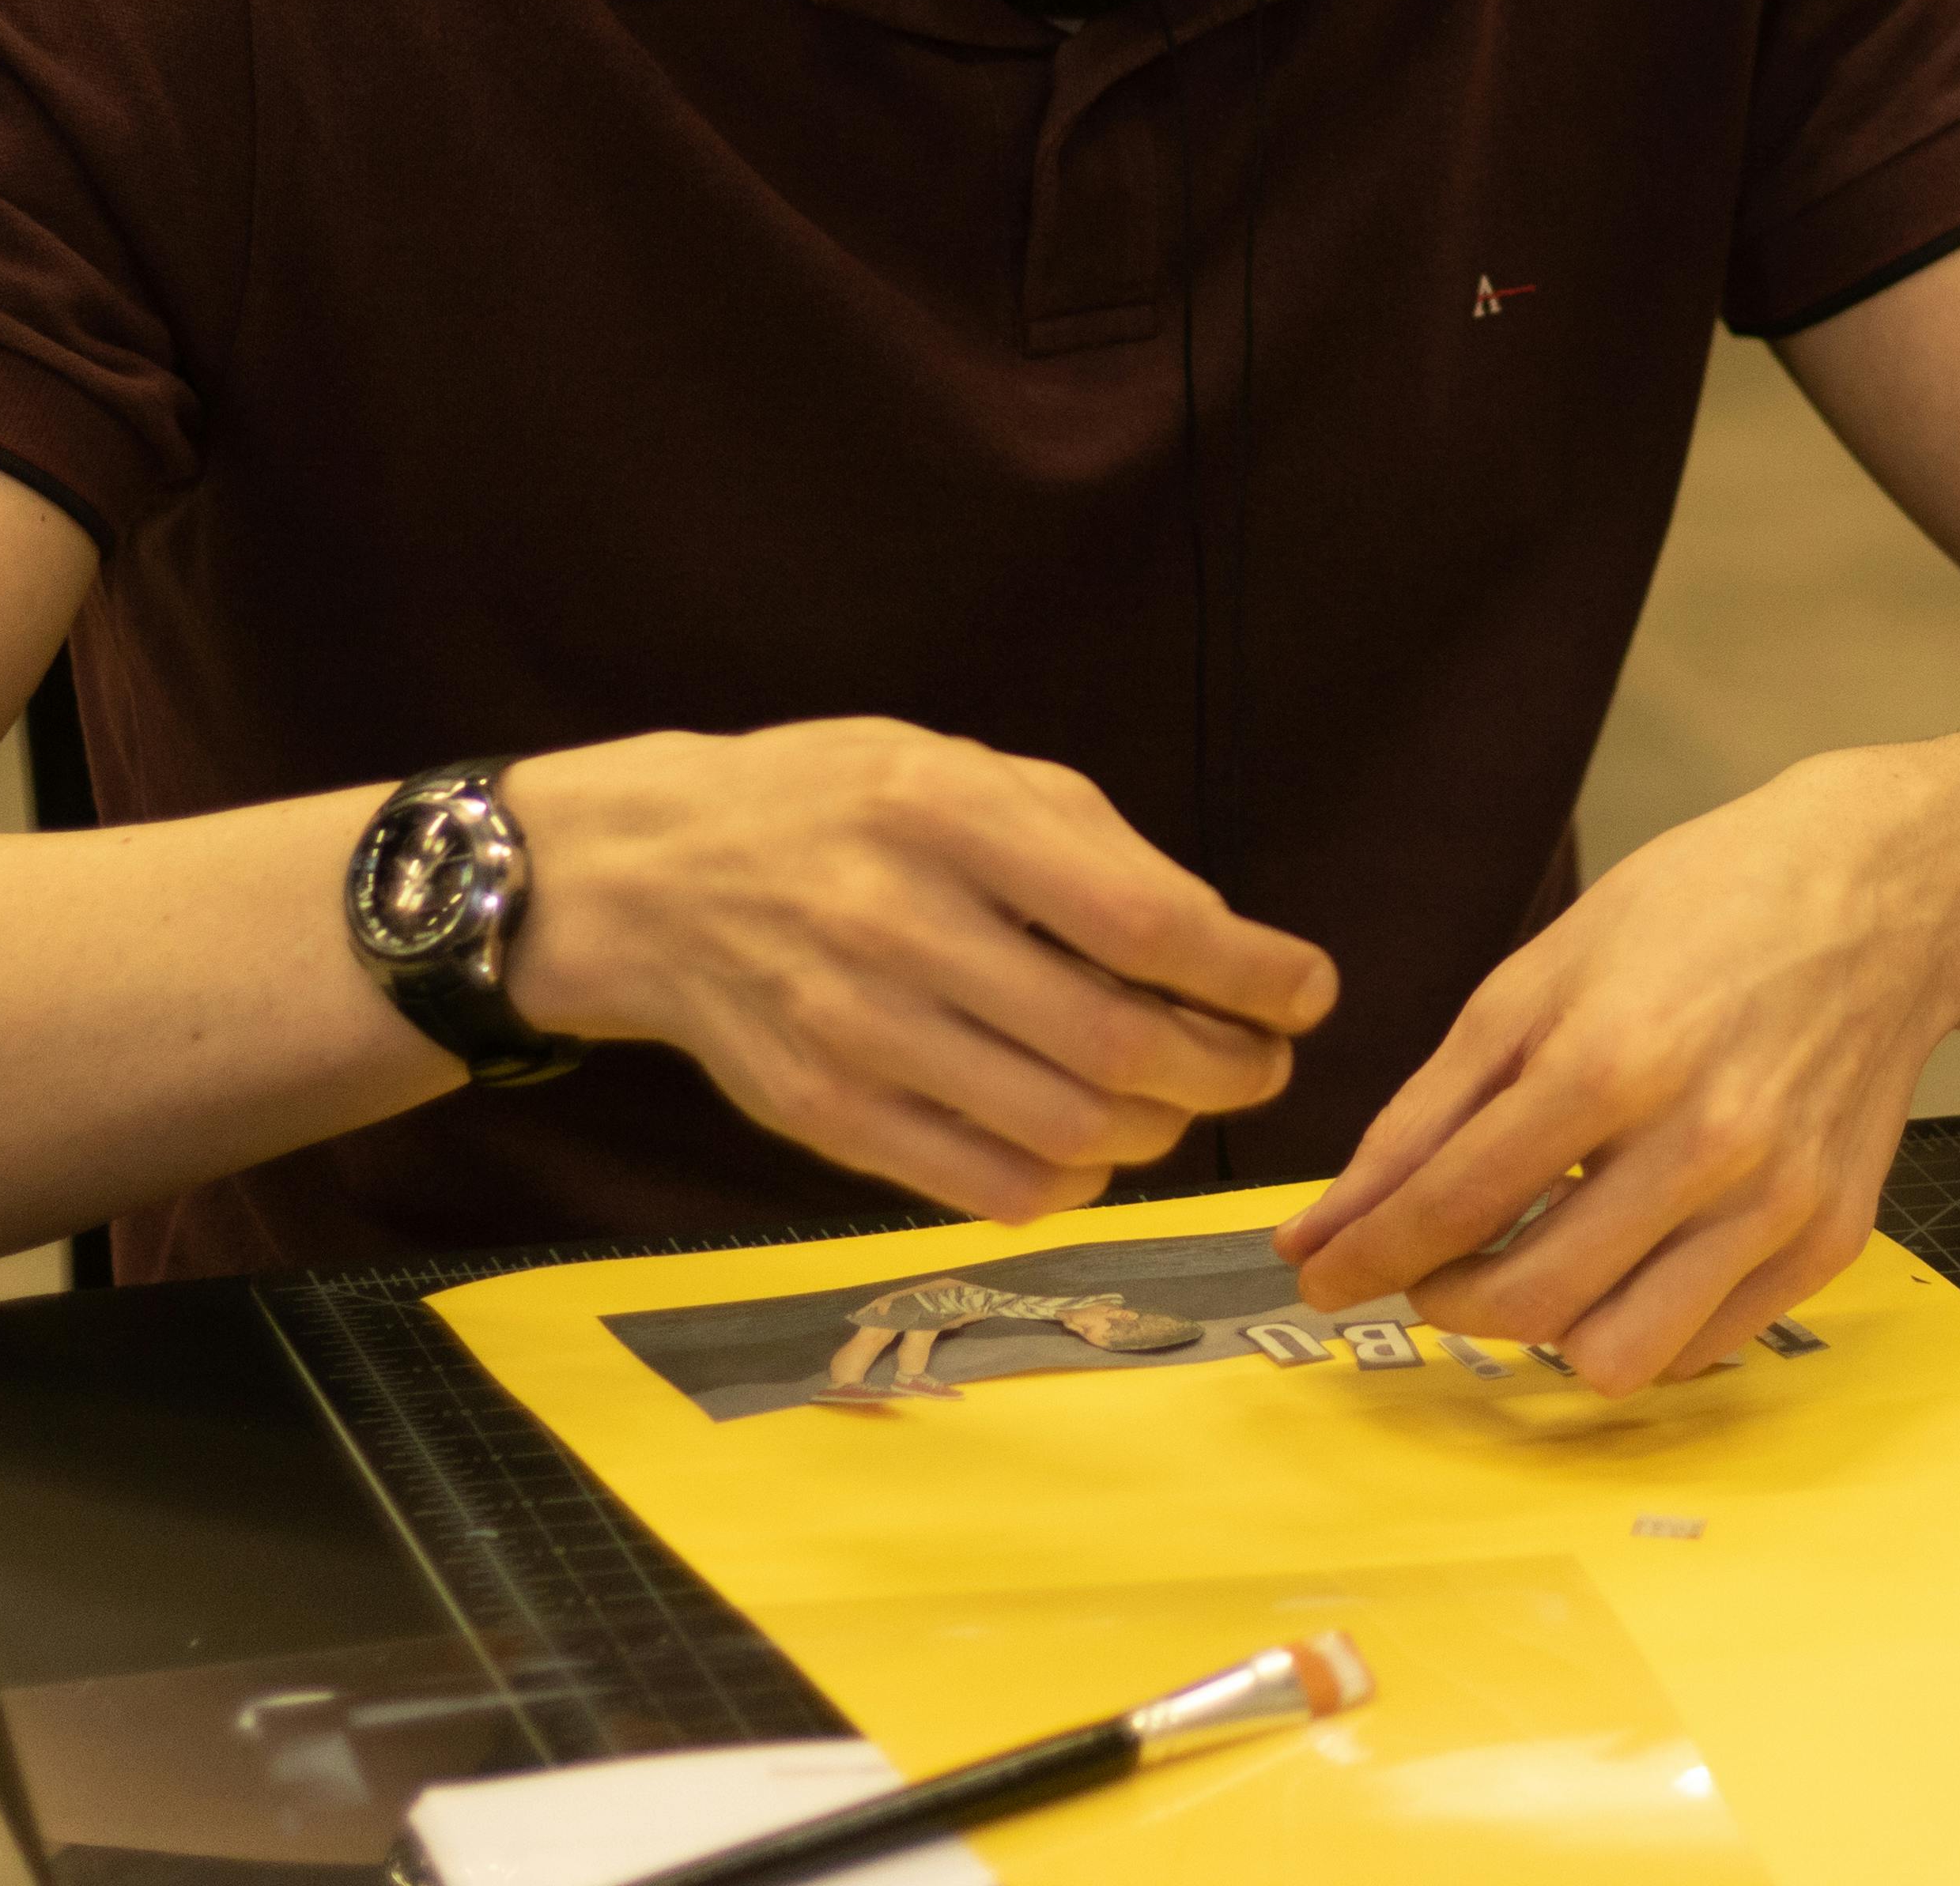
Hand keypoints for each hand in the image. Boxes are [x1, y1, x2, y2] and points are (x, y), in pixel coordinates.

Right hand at [503, 720, 1335, 1223]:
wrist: (653, 875)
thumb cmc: (842, 809)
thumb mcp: (966, 772)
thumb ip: (1096, 851)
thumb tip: (1229, 954)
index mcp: (945, 813)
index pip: (1144, 919)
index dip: (1251, 973)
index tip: (1306, 989)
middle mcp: (895, 923)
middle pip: (1119, 1044)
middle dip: (1229, 1068)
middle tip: (1262, 1060)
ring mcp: (852, 1030)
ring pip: (1070, 1131)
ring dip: (1162, 1129)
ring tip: (1179, 1096)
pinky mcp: (824, 1114)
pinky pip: (995, 1187)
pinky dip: (1077, 1180)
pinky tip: (1092, 1140)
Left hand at [1271, 756, 1959, 1395]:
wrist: (1883, 899)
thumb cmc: (1701, 915)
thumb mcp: (1536, 981)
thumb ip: (1425, 1113)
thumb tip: (1326, 1227)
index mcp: (1616, 1058)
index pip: (1454, 1205)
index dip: (1366, 1257)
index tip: (1322, 1275)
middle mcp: (1706, 1143)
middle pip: (1528, 1299)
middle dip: (1442, 1301)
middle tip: (1424, 1269)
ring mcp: (1778, 1202)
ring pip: (1616, 1355)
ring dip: (1541, 1332)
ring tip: (1524, 1266)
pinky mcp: (1829, 1239)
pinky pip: (1701, 1347)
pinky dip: (1638, 1326)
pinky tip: (1621, 1259)